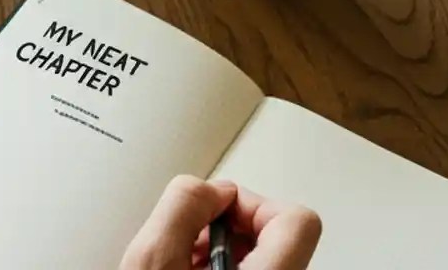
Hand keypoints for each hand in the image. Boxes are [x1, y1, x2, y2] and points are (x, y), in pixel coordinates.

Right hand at [120, 176, 320, 269]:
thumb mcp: (151, 258)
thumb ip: (182, 205)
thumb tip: (208, 187)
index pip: (296, 218)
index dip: (252, 201)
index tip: (216, 206)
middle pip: (276, 231)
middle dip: (226, 224)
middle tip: (190, 240)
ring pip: (257, 251)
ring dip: (216, 247)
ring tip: (180, 263)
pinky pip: (244, 267)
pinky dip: (212, 264)